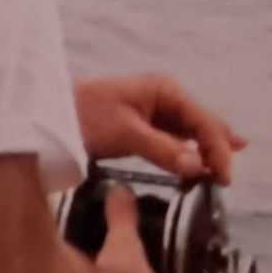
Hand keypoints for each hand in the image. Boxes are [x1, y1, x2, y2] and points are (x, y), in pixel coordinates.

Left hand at [75, 72, 246, 183]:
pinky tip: (200, 164)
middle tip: (225, 181)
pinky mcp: (142, 125)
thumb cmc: (83, 116)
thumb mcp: (125, 133)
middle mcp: (166, 97)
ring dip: (203, 153)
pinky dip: (185, 153)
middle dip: (216, 150)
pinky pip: (173, 139)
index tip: (223, 180)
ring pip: (190, 134)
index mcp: (166, 91)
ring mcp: (155, 110)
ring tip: (219, 175)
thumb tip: (199, 167)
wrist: (46, 112)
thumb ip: (163, 149)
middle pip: (202, 126)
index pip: (205, 122)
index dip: (219, 151)